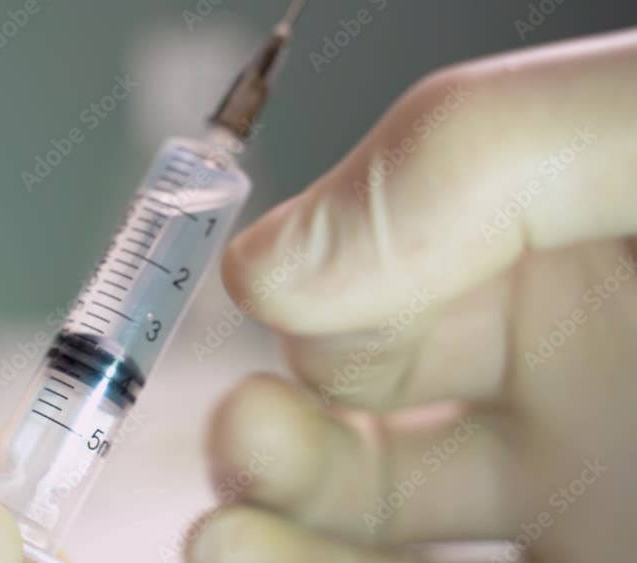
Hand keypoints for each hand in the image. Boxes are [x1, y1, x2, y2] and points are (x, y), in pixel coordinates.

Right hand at [188, 28, 636, 562]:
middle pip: (354, 409)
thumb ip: (476, 152)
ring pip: (362, 525)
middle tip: (245, 435)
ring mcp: (565, 499)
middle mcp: (556, 380)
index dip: (315, 293)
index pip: (374, 268)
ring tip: (222, 540)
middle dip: (270, 430)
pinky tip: (256, 562)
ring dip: (268, 523)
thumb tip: (273, 260)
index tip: (287, 312)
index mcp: (562, 251)